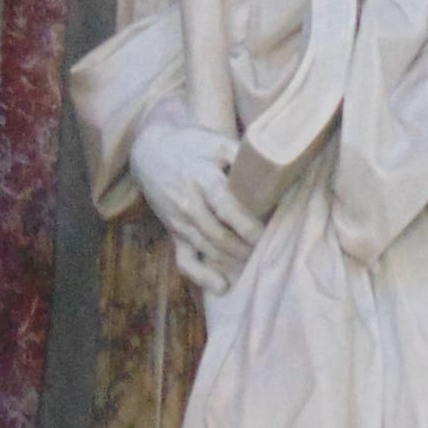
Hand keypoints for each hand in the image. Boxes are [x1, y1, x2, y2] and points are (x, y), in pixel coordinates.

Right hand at [132, 98, 261, 295]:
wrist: (150, 152)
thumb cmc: (191, 145)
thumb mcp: (216, 141)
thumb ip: (242, 155)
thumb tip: (277, 166)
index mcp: (202, 178)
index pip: (226, 207)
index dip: (248, 224)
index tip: (269, 234)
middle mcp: (189, 204)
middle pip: (219, 234)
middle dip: (246, 248)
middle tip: (270, 253)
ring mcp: (179, 222)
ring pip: (207, 249)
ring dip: (232, 262)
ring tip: (257, 267)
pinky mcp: (174, 234)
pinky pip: (184, 261)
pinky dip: (201, 276)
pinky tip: (222, 286)